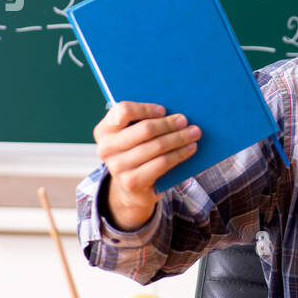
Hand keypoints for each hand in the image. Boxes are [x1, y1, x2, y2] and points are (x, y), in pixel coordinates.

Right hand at [93, 101, 200, 226]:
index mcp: (104, 130)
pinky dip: (179, 154)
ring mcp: (118, 167)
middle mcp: (106, 148)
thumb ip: (141, 121)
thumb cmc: (135, 152)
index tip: (163, 110)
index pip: (123, 111)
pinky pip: (162, 163)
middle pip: (145, 129)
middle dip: (169, 124)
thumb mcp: (131, 135)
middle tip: (185, 120)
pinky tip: (191, 148)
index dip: (146, 109)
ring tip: (194, 133)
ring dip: (179, 138)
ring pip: (157, 147)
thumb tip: (173, 110)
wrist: (130, 188)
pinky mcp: (133, 182)